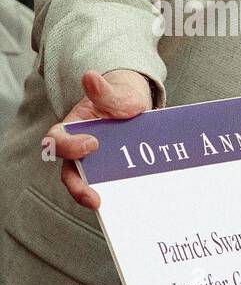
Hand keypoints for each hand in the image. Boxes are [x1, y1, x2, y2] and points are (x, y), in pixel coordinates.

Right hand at [46, 69, 151, 209]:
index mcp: (72, 129)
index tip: (92, 144)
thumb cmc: (119, 97)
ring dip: (99, 196)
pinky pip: (114, 185)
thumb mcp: (116, 93)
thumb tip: (91, 77)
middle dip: (79, 188)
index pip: (58, 141)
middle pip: (70, 173)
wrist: (136, 104)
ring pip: (91, 184)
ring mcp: (97, 163)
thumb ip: (103, 91)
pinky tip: (138, 200)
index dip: (70, 146)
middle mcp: (80, 149)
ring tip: (115, 207)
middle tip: (95, 198)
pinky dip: (121, 193)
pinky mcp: (114, 172)